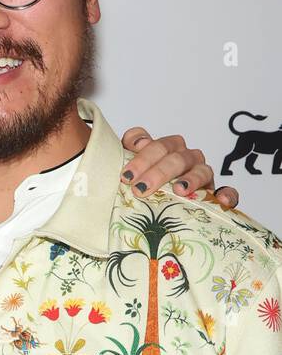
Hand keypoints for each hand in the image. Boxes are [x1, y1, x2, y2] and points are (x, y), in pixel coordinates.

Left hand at [120, 126, 238, 209]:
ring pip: (201, 170)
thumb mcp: (131, 172)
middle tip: (140, 189)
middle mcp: (185, 158)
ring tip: (179, 190)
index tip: (126, 175)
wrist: (158, 210)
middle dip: (156, 172)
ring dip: (190, 179)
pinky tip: (222, 200)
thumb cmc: (143, 185)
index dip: (141, 155)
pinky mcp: (216, 194)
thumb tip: (137, 146)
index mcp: (165, 149)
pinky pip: (228, 191)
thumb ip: (125, 154)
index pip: (156, 144)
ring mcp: (202, 174)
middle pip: (175, 157)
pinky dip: (227, 193)